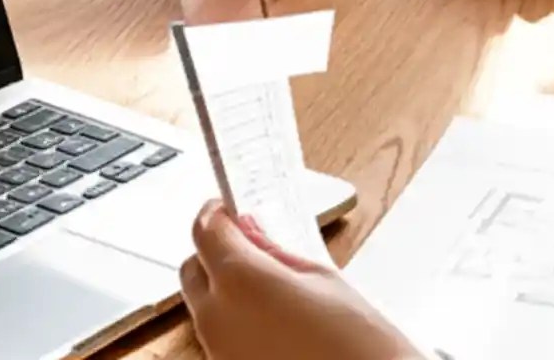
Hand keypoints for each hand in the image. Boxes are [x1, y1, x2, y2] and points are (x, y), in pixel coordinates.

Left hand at [180, 200, 425, 359]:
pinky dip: (235, 321)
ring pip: (204, 305)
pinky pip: (219, 336)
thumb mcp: (324, 280)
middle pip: (193, 269)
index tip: (230, 208)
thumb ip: (277, 253)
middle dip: (215, 251)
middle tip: (251, 244)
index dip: (217, 212)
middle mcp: (218, 318)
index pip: (205, 229)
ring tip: (270, 287)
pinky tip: (272, 320)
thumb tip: (252, 235)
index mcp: (241, 281)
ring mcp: (218, 351)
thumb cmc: (361, 346)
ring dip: (224, 288)